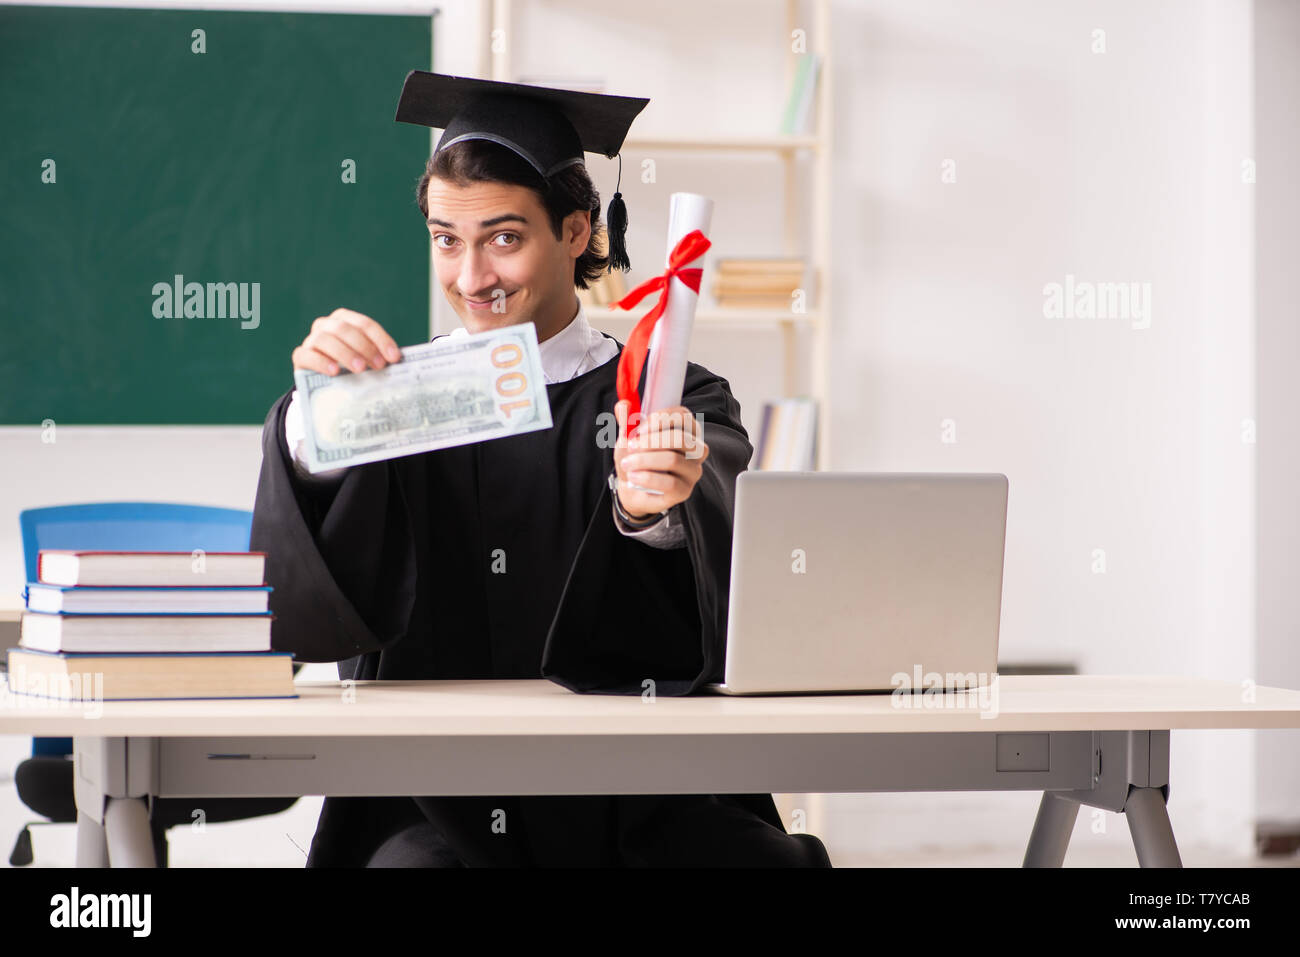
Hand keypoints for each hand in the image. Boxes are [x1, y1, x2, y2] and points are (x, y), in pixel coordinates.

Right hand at [291, 307, 401, 375]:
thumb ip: (377, 356)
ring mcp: (311, 339)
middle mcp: (326, 325)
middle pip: (344, 329)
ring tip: (359, 369)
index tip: (394, 357)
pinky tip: (335, 372)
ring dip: (345, 353)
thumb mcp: (365, 358)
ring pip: (325, 339)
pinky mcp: (300, 356)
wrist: (322, 381)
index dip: (381, 340)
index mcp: (344, 320)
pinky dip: (321, 362)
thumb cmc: (350, 366)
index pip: (364, 324)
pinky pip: (307, 355)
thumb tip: (397, 361)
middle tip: (378, 366)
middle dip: (365, 347)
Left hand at [613, 399, 709, 519]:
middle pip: (681, 438)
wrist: (631, 487)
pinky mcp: (685, 490)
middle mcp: (696, 449)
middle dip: (651, 442)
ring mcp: (693, 471)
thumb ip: (626, 421)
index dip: (661, 420)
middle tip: (630, 446)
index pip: (683, 416)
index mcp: (686, 429)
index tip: (640, 428)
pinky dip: (647, 478)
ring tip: (627, 464)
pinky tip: (633, 477)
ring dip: (644, 460)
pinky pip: (669, 483)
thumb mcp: (628, 437)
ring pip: (673, 460)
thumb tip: (623, 405)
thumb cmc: (635, 458)